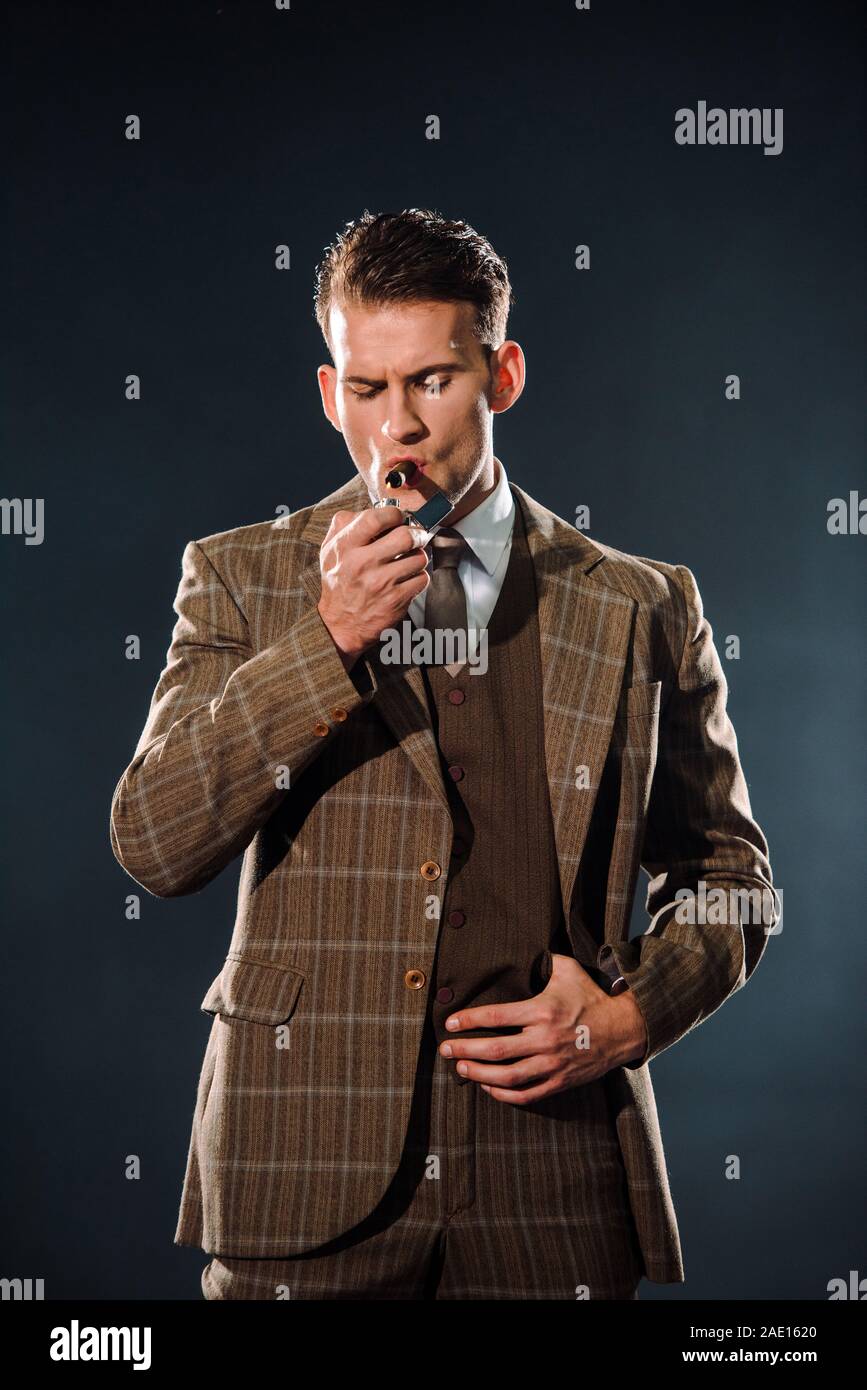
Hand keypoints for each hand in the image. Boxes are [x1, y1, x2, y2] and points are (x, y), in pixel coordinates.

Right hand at [317, 507, 430, 667]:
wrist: (340, 625)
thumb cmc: (338, 584)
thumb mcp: (329, 551)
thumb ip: (343, 525)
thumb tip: (369, 508)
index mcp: (345, 547)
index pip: (375, 518)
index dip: (394, 514)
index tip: (398, 518)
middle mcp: (362, 563)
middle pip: (405, 536)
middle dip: (415, 534)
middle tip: (415, 537)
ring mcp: (381, 583)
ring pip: (419, 557)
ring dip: (419, 557)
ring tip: (409, 560)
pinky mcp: (396, 599)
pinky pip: (422, 578)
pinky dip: (419, 577)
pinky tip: (408, 579)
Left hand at [438, 953, 647, 1103]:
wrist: (623, 1028)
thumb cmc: (590, 996)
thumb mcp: (568, 969)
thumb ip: (544, 959)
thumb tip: (523, 947)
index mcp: (542, 1010)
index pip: (495, 1016)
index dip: (469, 1020)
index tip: (450, 1022)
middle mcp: (544, 1039)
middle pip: (494, 1049)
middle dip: (464, 1049)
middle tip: (445, 1049)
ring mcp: (552, 1064)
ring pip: (507, 1076)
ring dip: (479, 1074)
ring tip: (461, 1068)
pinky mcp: (560, 1081)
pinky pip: (527, 1094)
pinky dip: (504, 1094)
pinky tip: (489, 1087)